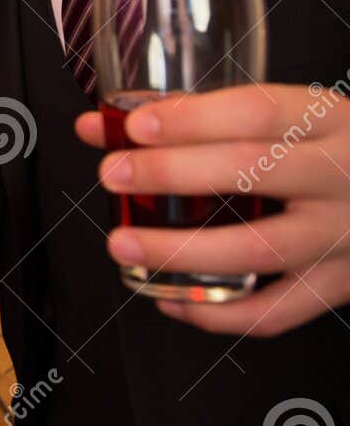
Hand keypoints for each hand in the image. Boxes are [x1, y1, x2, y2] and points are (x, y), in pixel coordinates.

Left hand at [76, 82, 349, 334]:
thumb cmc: (334, 152)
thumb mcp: (295, 119)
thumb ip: (203, 118)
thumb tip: (100, 126)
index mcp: (328, 121)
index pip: (258, 112)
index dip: (192, 119)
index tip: (136, 126)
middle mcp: (341, 175)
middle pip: (252, 170)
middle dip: (171, 172)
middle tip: (114, 174)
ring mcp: (344, 236)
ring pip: (259, 247)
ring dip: (180, 250)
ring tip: (123, 243)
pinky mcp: (342, 285)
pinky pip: (276, 311)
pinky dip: (218, 313)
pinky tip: (173, 301)